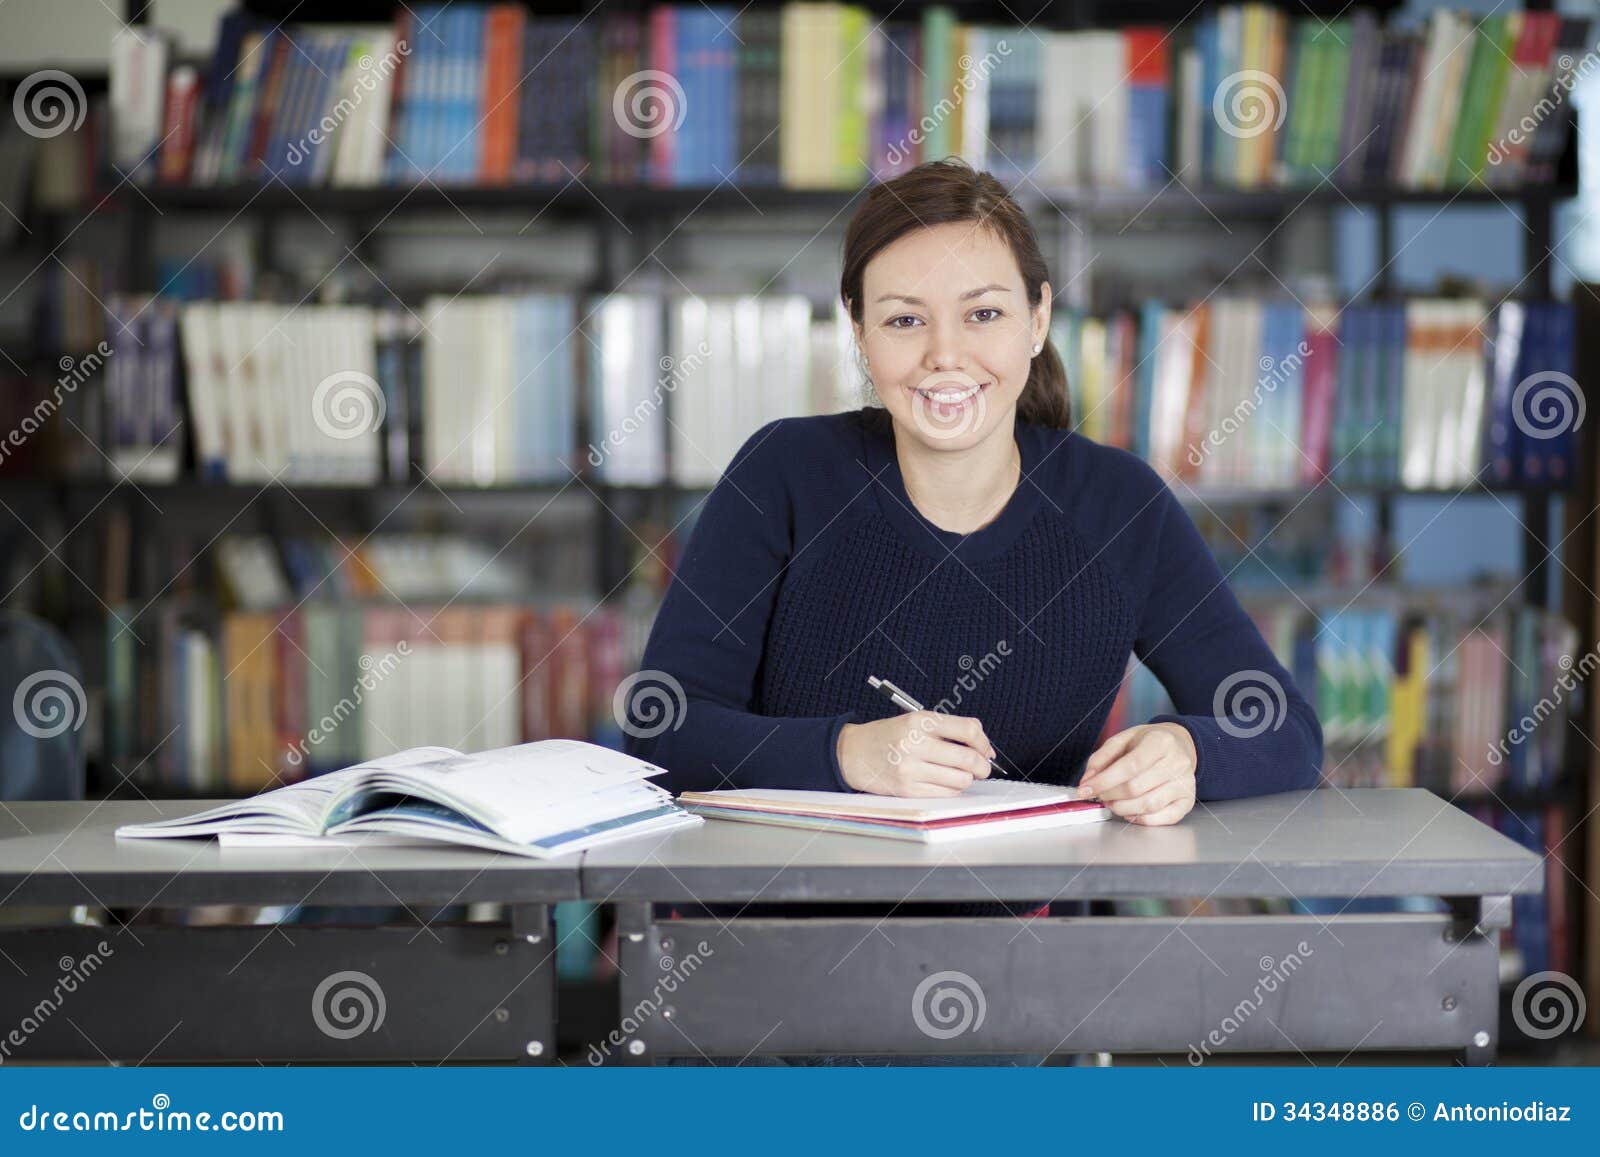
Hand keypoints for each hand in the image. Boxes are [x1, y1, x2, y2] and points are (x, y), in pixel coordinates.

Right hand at [837, 713, 994, 796]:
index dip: (984, 742)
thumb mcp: (915, 720)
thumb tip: (984, 748)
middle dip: (982, 766)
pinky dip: (952, 789)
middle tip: (982, 767)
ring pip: (961, 780)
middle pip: (968, 758)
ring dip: (967, 779)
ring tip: (960, 774)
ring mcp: (910, 769)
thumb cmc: (888, 736)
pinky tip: (945, 782)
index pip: (968, 730)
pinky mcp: (907, 789)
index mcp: (920, 721)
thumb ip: (949, 728)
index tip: (986, 750)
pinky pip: (946, 793)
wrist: (852, 753)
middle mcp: (915, 744)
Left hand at [1078, 722, 1197, 825]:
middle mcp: (1177, 762)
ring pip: (1148, 805)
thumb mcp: (1123, 739)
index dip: (1104, 781)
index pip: (1130, 766)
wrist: (1179, 745)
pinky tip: (1129, 812)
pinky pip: (1163, 818)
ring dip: (1122, 808)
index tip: (1085, 789)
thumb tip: (1087, 781)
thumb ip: (1102, 758)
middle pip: (1136, 788)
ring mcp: (1185, 783)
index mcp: (1160, 741)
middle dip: (1110, 795)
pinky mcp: (1187, 801)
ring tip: (1112, 802)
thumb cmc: (1148, 743)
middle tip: (1099, 795)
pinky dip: (1141, 819)